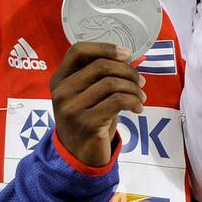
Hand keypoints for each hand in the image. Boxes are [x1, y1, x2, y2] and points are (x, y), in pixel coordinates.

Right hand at [50, 42, 145, 167]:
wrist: (79, 154)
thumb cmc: (88, 119)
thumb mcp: (87, 94)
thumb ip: (100, 76)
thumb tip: (128, 57)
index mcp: (60, 79)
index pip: (78, 50)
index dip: (104, 47)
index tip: (126, 53)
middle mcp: (61, 91)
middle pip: (101, 65)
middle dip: (128, 71)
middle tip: (141, 81)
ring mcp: (72, 108)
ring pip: (112, 83)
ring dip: (134, 88)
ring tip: (141, 96)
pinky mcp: (86, 123)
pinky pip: (118, 101)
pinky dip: (133, 101)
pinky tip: (138, 108)